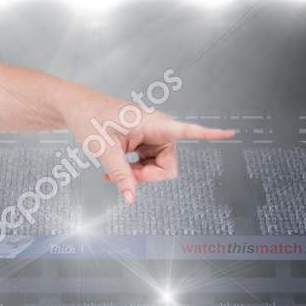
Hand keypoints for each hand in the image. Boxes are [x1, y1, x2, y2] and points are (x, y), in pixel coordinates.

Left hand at [57, 90, 236, 204]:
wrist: (74, 107)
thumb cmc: (88, 118)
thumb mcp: (103, 149)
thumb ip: (120, 174)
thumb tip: (131, 198)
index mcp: (152, 122)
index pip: (186, 130)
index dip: (209, 133)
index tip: (231, 132)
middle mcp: (157, 128)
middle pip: (169, 164)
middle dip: (148, 176)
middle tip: (123, 177)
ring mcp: (151, 135)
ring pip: (158, 167)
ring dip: (138, 175)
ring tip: (113, 173)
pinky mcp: (143, 141)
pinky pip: (148, 163)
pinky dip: (133, 170)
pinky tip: (114, 173)